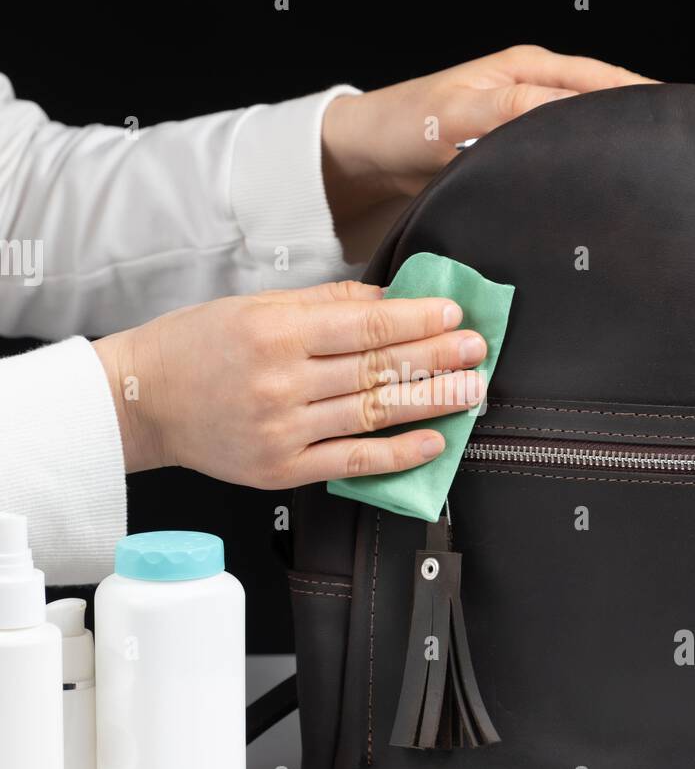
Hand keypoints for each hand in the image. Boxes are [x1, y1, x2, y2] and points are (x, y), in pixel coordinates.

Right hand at [93, 281, 487, 487]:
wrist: (142, 402)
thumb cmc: (196, 346)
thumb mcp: (255, 306)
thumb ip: (325, 303)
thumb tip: (389, 299)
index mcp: (276, 332)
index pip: (364, 325)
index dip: (416, 320)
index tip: (454, 313)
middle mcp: (282, 382)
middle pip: (376, 369)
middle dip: (436, 358)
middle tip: (478, 350)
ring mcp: (284, 430)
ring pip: (373, 413)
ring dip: (431, 402)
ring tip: (472, 391)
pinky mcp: (282, 469)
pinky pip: (352, 462)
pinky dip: (397, 455)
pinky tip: (433, 442)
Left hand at [322, 44, 655, 256]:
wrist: (360, 159)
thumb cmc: (401, 127)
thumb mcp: (456, 116)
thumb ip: (511, 112)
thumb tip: (567, 116)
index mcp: (527, 69)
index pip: (601, 82)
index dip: (637, 101)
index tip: (673, 126)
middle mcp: (534, 92)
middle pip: (601, 107)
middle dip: (634, 130)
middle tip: (673, 162)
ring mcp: (526, 126)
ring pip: (582, 138)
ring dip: (608, 157)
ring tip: (647, 183)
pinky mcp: (514, 159)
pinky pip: (558, 163)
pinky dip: (579, 177)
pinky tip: (595, 201)